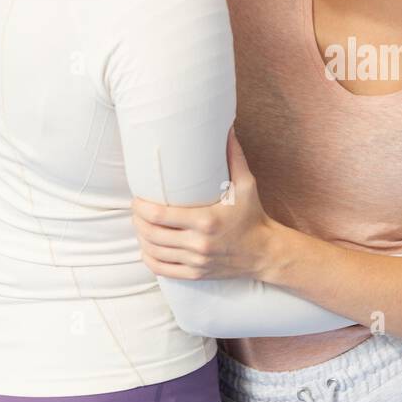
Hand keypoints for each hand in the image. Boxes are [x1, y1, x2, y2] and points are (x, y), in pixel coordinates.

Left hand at [131, 129, 274, 279]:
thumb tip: (227, 127)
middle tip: (136, 210)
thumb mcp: (247, 185)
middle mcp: (198, 244)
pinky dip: (149, 258)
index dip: (140, 207)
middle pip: (151, 233)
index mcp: (206, 221)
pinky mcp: (196, 274)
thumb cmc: (253, 216)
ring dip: (141, 238)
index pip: (159, 215)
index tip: (137, 198)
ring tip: (140, 225)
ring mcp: (196, 262)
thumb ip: (234, 157)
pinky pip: (162, 269)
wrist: (265, 253)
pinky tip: (147, 247)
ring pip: (153, 251)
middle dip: (137, 220)